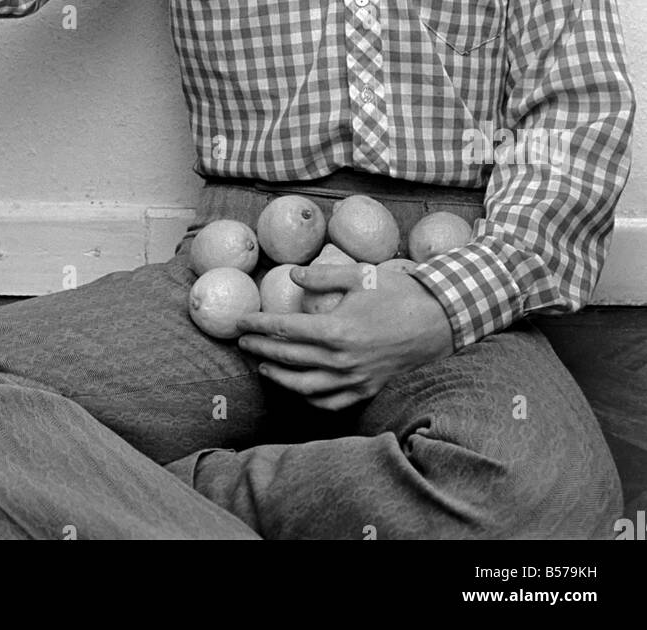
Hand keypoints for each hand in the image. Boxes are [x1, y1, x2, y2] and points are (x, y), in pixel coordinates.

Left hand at [236, 264, 454, 410]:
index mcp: (337, 329)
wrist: (436, 321)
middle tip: (241, 341)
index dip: (258, 325)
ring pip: (304, 386)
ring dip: (279, 376)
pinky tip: (297, 387)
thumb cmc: (398, 293)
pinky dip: (308, 396)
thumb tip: (291, 275)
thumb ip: (322, 275)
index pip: (284, 329)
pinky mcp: (366, 389)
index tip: (240, 322)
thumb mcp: (360, 275)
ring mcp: (354, 379)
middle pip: (289, 357)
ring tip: (262, 364)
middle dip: (260, 348)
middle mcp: (341, 360)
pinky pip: (330, 401)